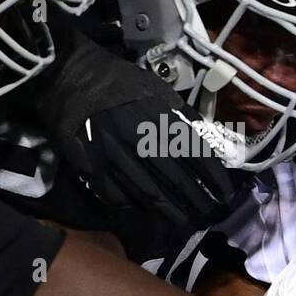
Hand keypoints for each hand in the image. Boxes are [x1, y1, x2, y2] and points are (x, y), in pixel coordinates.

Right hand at [34, 25, 233, 225]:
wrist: (70, 76)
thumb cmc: (118, 82)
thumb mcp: (156, 88)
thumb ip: (180, 115)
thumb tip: (205, 143)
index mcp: (159, 117)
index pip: (196, 155)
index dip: (214, 179)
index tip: (225, 194)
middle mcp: (140, 139)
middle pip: (176, 180)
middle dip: (196, 200)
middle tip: (207, 212)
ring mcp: (114, 156)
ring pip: (148, 194)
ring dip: (170, 211)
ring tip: (183, 219)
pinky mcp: (90, 167)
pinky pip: (116, 196)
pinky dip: (133, 206)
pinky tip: (145, 210)